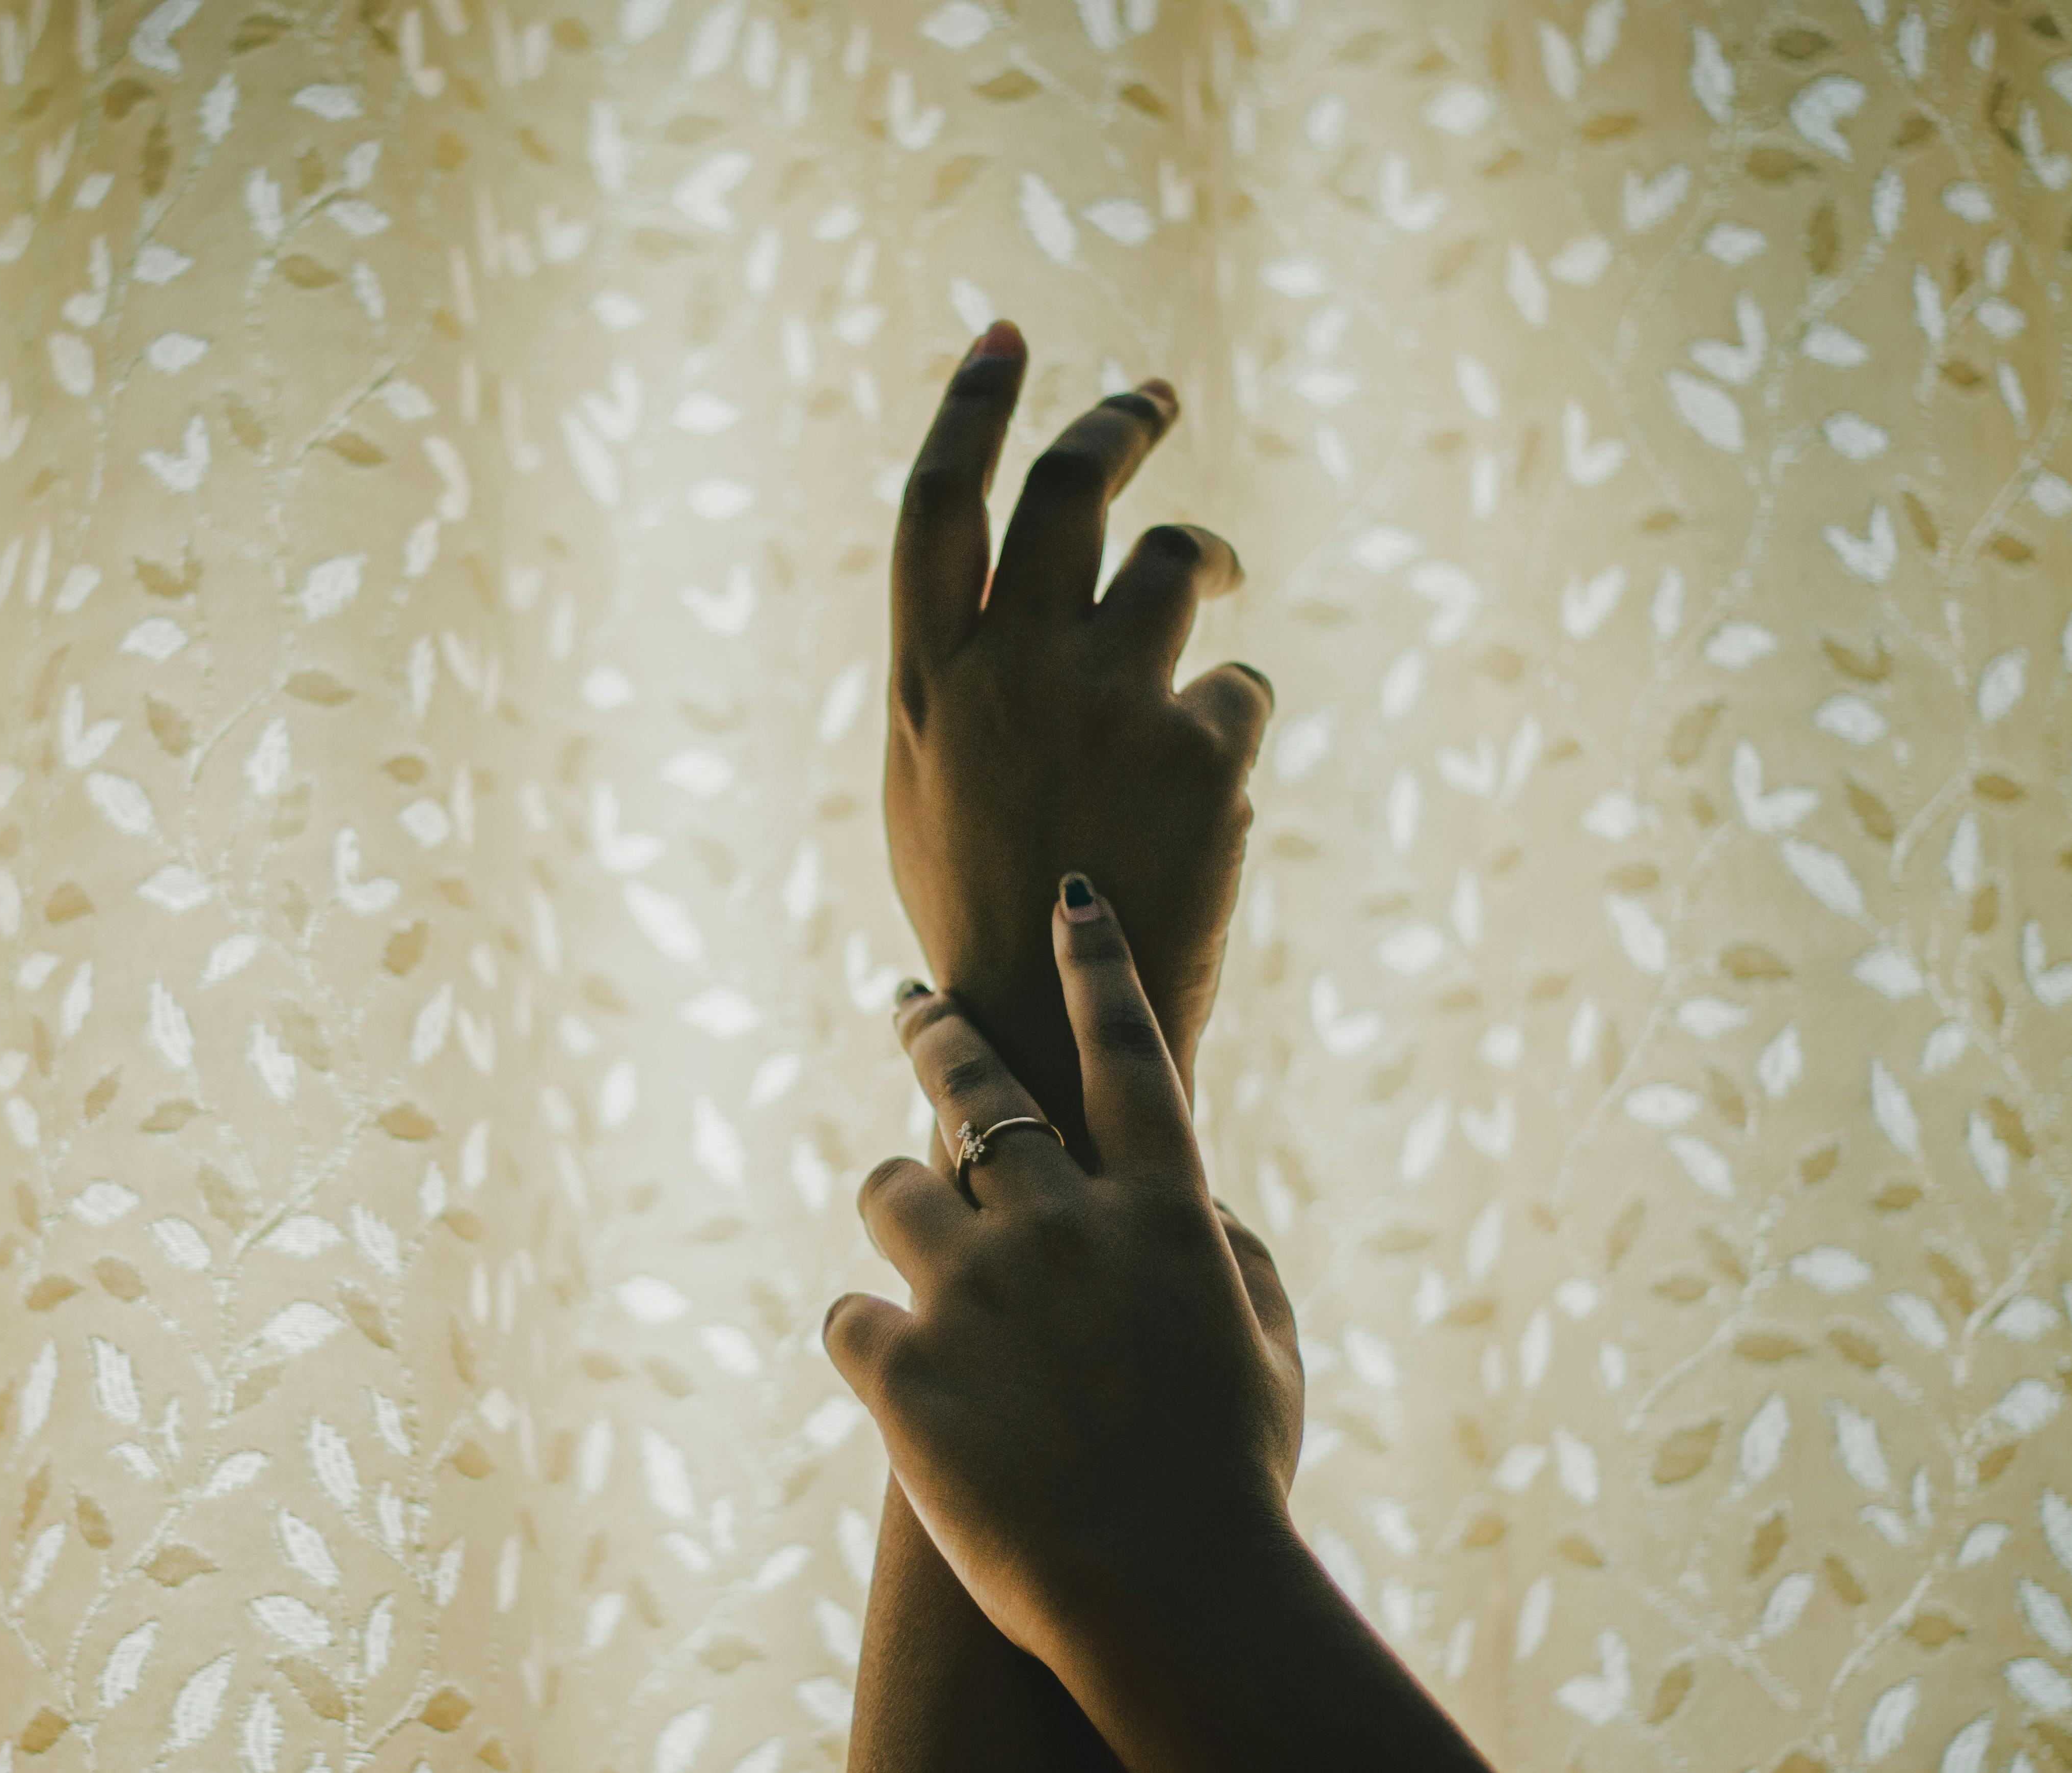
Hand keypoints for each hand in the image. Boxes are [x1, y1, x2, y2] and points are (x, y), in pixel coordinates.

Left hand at [826, 875, 1303, 1671]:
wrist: (1168, 1599)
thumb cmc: (1232, 1483)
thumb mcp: (1266, 1353)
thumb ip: (1227, 1254)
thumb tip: (1184, 1205)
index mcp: (1164, 1214)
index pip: (1126, 1054)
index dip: (1096, 965)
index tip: (1069, 896)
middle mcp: (1062, 1225)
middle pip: (977, 1087)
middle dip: (937, 1032)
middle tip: (913, 1007)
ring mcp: (973, 1289)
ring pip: (887, 1189)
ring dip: (897, 1210)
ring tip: (909, 1252)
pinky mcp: (900, 1366)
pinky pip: (847, 1314)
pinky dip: (869, 1339)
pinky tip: (898, 1382)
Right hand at [885, 321, 1269, 1094]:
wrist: (1053, 1038)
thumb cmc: (982, 908)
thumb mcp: (928, 781)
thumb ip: (958, 672)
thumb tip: (1005, 568)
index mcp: (926, 683)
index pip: (939, 502)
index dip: (973, 407)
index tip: (1012, 338)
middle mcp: (1010, 672)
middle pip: (1069, 487)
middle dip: (1119, 422)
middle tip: (1153, 400)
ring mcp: (1109, 703)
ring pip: (1181, 561)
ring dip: (1208, 560)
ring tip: (1219, 584)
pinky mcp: (1203, 750)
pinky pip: (1240, 684)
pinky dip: (1230, 715)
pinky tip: (1205, 782)